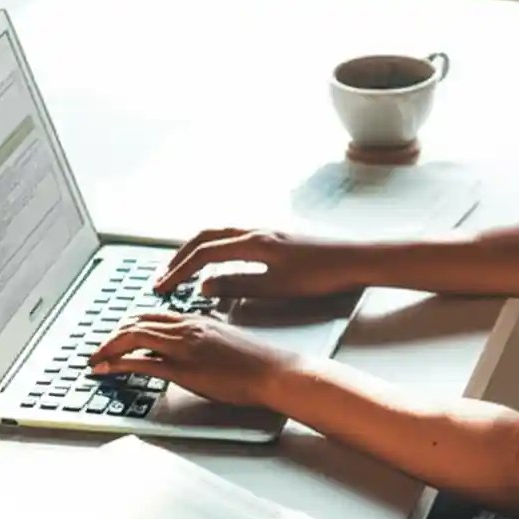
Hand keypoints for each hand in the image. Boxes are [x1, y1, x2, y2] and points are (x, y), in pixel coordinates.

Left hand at [88, 312, 297, 407]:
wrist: (273, 372)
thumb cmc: (256, 362)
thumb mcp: (224, 342)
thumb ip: (200, 340)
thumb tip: (183, 348)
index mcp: (196, 319)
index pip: (152, 315)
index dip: (128, 324)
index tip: (116, 335)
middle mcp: (186, 327)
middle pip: (136, 321)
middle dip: (112, 334)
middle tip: (98, 348)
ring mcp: (183, 346)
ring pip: (133, 336)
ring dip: (108, 347)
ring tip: (94, 359)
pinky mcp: (183, 369)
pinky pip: (141, 362)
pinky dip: (117, 363)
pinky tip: (105, 369)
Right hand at [153, 228, 366, 299]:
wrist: (356, 259)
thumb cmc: (321, 275)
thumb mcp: (277, 287)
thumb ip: (239, 285)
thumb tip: (205, 286)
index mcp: (253, 242)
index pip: (203, 253)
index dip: (178, 271)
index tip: (161, 287)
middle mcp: (255, 231)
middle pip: (205, 236)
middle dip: (179, 256)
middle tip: (163, 277)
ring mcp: (266, 231)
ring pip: (220, 234)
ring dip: (197, 250)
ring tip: (183, 270)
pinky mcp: (276, 237)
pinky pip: (235, 237)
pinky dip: (216, 248)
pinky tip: (219, 263)